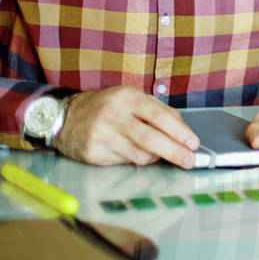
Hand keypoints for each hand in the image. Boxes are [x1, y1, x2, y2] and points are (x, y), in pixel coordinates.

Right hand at [53, 86, 199, 167]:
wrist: (64, 117)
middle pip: (151, 138)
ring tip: (161, 154)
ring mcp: (102, 135)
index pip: (160, 115)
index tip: (193, 143)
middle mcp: (114, 115)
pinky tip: (136, 154)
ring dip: (157, 157)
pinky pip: (125, 162)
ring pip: (140, 154)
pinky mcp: (94, 153)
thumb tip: (183, 130)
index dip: (179, 131)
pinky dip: (137, 160)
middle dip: (174, 151)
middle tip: (189, 160)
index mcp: (127, 97)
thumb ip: (157, 110)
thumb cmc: (106, 107)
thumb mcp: (131, 98)